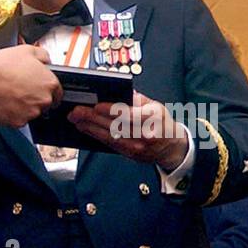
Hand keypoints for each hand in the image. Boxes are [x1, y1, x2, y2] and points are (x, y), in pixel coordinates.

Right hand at [0, 45, 60, 126]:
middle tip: (20, 89)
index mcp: (50, 83)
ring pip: (32, 112)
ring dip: (24, 106)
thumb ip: (43, 55)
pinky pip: (18, 119)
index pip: (58, 92)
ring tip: (10, 94)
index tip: (39, 88)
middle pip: (45, 103)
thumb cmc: (2, 67)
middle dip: (35, 98)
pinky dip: (13, 114)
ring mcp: (32, 112)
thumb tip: (47, 59)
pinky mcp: (19, 122)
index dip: (47, 89)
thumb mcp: (26, 50)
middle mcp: (44, 99)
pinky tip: (5, 103)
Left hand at [68, 91, 187, 167]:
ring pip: (110, 136)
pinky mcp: (130, 154)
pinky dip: (96, 135)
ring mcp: (137, 147)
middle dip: (93, 118)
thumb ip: (137, 99)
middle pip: (115, 126)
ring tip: (76, 119)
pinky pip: (110, 144)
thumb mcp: (155, 105)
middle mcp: (145, 134)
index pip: (129, 114)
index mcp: (153, 118)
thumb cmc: (162, 122)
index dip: (111, 110)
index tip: (96, 105)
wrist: (172, 147)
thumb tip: (117, 92)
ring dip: (90, 127)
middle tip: (77, 111)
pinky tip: (85, 128)